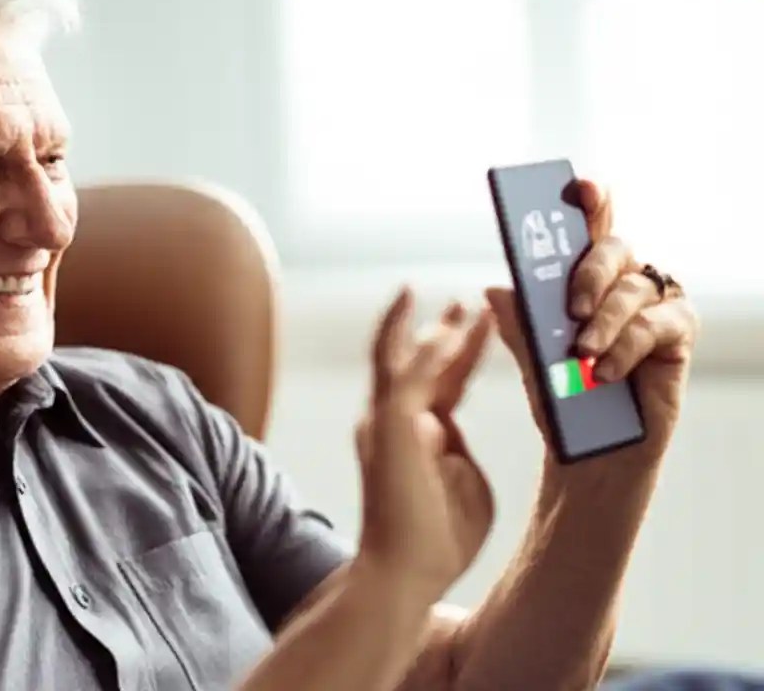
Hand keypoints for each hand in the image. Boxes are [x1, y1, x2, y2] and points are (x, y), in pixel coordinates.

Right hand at [355, 289, 495, 598]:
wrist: (407, 570)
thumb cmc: (437, 540)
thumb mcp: (465, 481)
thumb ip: (458, 449)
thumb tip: (447, 427)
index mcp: (417, 433)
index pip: (444, 380)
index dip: (463, 351)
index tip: (483, 323)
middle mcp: (394, 420)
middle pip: (419, 361)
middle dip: (442, 329)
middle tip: (467, 302)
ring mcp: (388, 420)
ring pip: (404, 357)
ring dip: (431, 329)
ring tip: (458, 304)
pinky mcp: (391, 424)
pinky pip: (409, 373)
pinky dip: (426, 348)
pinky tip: (449, 329)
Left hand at [485, 179, 700, 462]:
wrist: (589, 452)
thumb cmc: (561, 400)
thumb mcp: (531, 362)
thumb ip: (519, 325)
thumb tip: (495, 288)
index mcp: (586, 279)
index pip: (590, 227)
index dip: (591, 201)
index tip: (580, 186)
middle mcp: (623, 283)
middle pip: (614, 248)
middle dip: (589, 271)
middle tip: (570, 308)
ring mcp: (654, 307)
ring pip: (632, 288)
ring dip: (605, 320)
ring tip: (582, 354)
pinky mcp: (677, 338)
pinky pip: (658, 325)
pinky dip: (627, 346)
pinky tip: (606, 370)